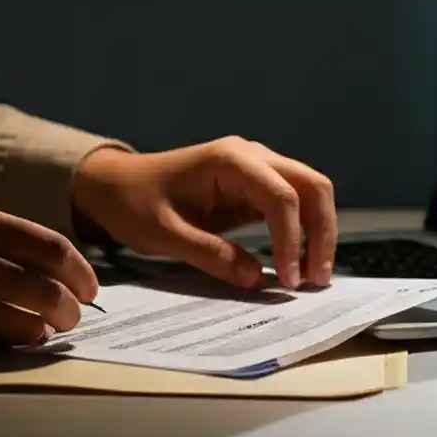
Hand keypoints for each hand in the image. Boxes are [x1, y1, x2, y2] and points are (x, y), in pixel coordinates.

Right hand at [0, 204, 98, 350]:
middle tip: (75, 314)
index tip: (91, 285)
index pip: (50, 248)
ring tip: (43, 328)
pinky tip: (10, 338)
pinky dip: (12, 345)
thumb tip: (56, 269)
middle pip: (49, 292)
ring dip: (44, 331)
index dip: (81, 271)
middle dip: (72, 309)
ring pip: (28, 326)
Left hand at [71, 136, 336, 289]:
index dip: (291, 239)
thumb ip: (210, 254)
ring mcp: (257, 168)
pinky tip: (298, 265)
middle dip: (321, 232)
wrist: (115, 184)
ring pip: (310, 192)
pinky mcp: (256, 186)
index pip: (281, 196)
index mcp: (229, 160)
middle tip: (316, 281)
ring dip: (319, 232)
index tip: (287, 280)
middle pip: (312, 185)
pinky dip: (304, 232)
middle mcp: (252, 156)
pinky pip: (294, 204)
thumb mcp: (163, 234)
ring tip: (311, 278)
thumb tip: (256, 279)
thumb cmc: (134, 203)